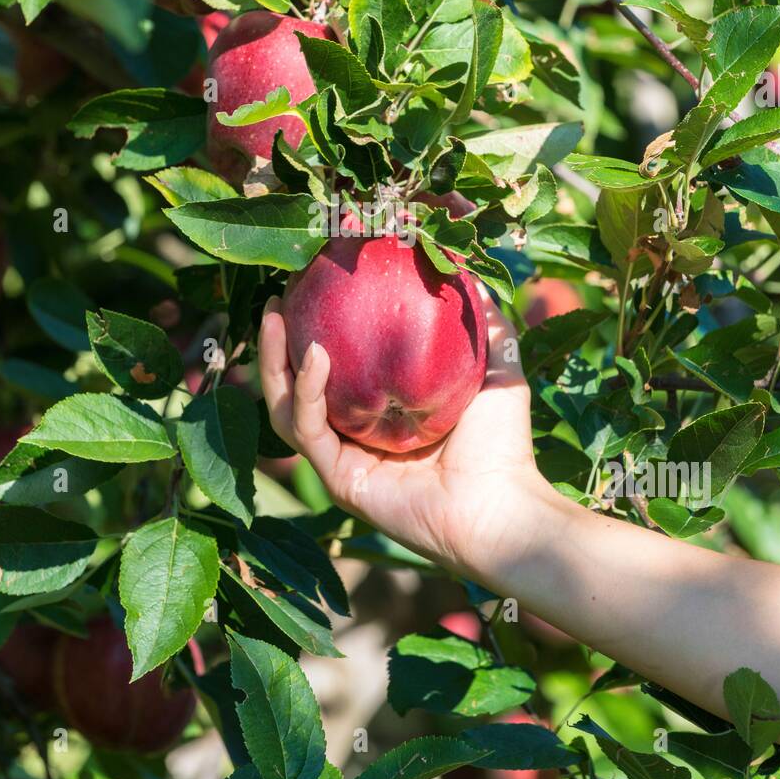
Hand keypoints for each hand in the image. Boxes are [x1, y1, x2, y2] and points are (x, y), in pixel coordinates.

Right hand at [259, 287, 556, 583]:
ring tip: (275, 317)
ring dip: (275, 361)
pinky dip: (305, 391)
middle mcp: (358, 434)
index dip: (319, 326)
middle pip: (299, 383)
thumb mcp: (496, 367)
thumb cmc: (504, 444)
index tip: (313, 282)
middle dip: (280, 340)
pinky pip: (308, 430)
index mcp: (385, 411)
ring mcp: (345, 458)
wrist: (501, 506)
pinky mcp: (338, 479)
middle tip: (279, 296)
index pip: (339, 366)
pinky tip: (314, 354)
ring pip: (289, 406)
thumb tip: (468, 272)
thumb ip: (481, 324)